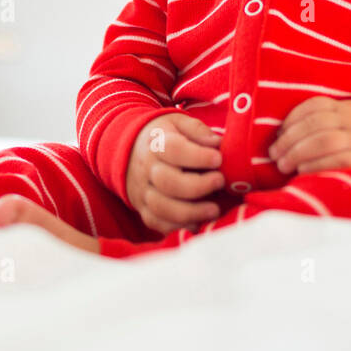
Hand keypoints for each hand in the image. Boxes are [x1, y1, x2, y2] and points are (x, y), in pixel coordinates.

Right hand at [125, 114, 224, 235]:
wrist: (130, 151)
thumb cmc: (164, 136)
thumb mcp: (179, 123)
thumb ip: (198, 131)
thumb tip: (217, 144)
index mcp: (156, 142)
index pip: (173, 149)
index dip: (198, 156)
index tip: (219, 159)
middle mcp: (146, 168)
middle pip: (167, 182)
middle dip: (198, 186)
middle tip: (220, 182)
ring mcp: (142, 191)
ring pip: (162, 207)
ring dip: (191, 212)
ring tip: (214, 210)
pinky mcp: (143, 209)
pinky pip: (157, 223)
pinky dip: (178, 226)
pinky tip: (198, 222)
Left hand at [268, 96, 350, 175]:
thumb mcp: (350, 122)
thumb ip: (326, 122)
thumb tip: (284, 134)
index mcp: (347, 108)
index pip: (314, 106)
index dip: (291, 119)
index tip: (278, 133)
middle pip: (315, 124)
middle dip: (289, 139)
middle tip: (274, 155)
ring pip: (325, 140)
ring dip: (298, 152)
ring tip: (283, 165)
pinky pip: (340, 160)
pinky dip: (317, 165)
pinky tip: (303, 172)